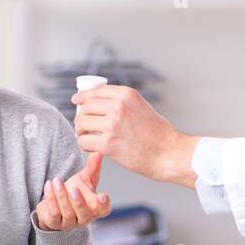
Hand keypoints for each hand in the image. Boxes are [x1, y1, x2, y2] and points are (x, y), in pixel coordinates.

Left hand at [34, 150, 111, 231]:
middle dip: (79, 202)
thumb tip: (98, 152)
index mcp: (95, 209)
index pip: (103, 210)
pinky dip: (51, 198)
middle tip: (74, 188)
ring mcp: (70, 222)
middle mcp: (84, 218)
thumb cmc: (74, 192)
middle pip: (84, 214)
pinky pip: (54, 212)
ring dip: (61, 196)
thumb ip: (93, 167)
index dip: (104, 204)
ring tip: (56, 180)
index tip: (103, 195)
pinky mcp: (55, 223)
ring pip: (67, 212)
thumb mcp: (85, 179)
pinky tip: (49, 185)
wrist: (53, 206)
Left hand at [71, 85, 197, 187]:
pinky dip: (84, 143)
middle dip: (81, 115)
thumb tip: (101, 104)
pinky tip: (91, 146)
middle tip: (83, 123)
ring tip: (86, 135)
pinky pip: (84, 141)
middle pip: (86, 107)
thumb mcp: (143, 107)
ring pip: (82, 123)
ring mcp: (112, 125)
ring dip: (81, 130)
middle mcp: (118, 107)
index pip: (96, 91)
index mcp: (127, 95)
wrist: (168, 154)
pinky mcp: (108, 144)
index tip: (77, 100)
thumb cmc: (159, 134)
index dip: (83, 96)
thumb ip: (124, 103)